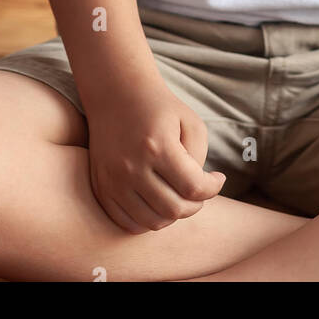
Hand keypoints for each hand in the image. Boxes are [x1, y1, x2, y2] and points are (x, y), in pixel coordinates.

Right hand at [86, 75, 225, 233]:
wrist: (116, 94)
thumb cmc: (159, 108)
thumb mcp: (190, 121)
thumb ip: (199, 157)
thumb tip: (197, 190)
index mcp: (157, 146)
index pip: (193, 187)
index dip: (213, 188)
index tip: (217, 178)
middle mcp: (132, 167)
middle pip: (174, 209)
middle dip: (196, 204)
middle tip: (199, 191)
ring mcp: (113, 180)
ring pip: (152, 222)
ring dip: (173, 215)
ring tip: (179, 196)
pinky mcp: (101, 188)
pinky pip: (129, 223)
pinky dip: (148, 220)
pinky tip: (158, 202)